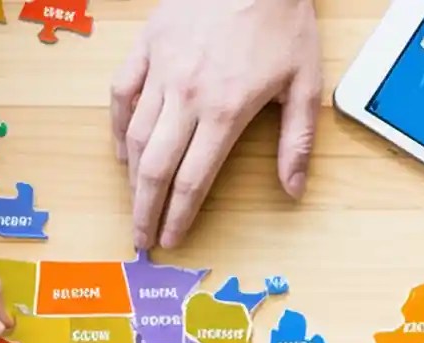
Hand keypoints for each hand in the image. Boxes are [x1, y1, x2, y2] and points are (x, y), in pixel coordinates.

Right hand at [111, 0, 320, 249]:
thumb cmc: (281, 20)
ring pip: (137, 136)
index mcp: (225, 110)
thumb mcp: (304, 82)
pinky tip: (123, 150)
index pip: (193, 180)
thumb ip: (296, 140)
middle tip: (140, 238)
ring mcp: (162, 70)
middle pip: (157, 168)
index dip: (179, 216)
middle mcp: (187, 96)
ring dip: (132, 177)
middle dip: (146, 210)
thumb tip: (292, 189)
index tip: (171, 239)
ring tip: (134, 203)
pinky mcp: (147, 46)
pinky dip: (119, 126)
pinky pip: (122, 94)